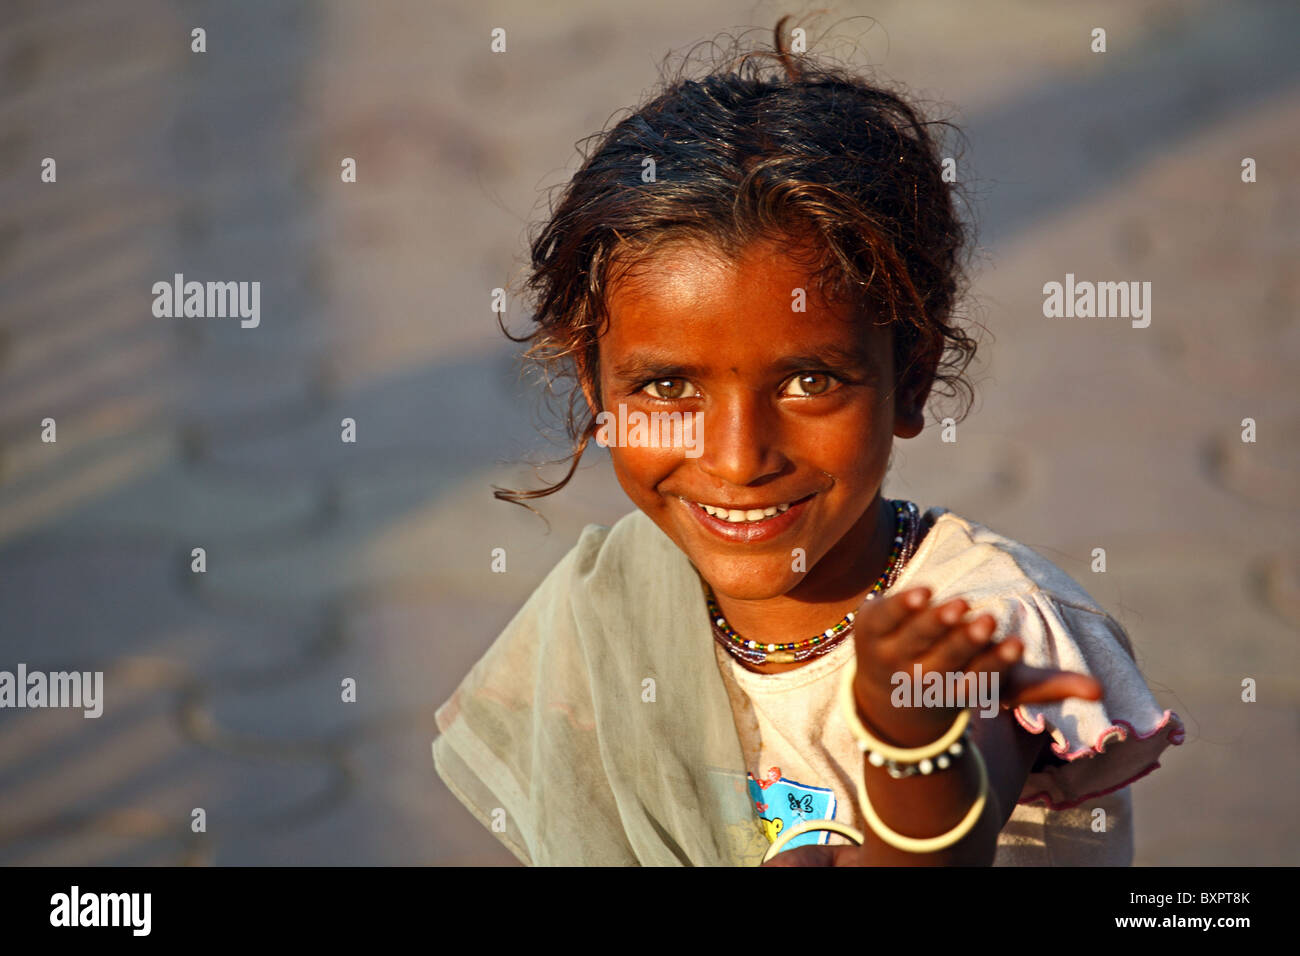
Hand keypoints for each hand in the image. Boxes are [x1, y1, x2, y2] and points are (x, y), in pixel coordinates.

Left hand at [850, 586, 1102, 748]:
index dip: (995, 663)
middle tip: (988, 619)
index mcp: (956, 694)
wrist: (888, 695)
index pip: (978, 681)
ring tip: (957, 604)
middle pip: (944, 661)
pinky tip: (922, 591)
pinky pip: (884, 620)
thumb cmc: (959, 681)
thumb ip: (1048, 685)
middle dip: (965, 642)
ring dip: (933, 623)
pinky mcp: (869, 633)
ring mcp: (890, 658)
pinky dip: (900, 607)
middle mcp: (919, 681)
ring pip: (913, 639)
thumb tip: (1100, 691)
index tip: (1015, 645)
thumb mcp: (1001, 687)